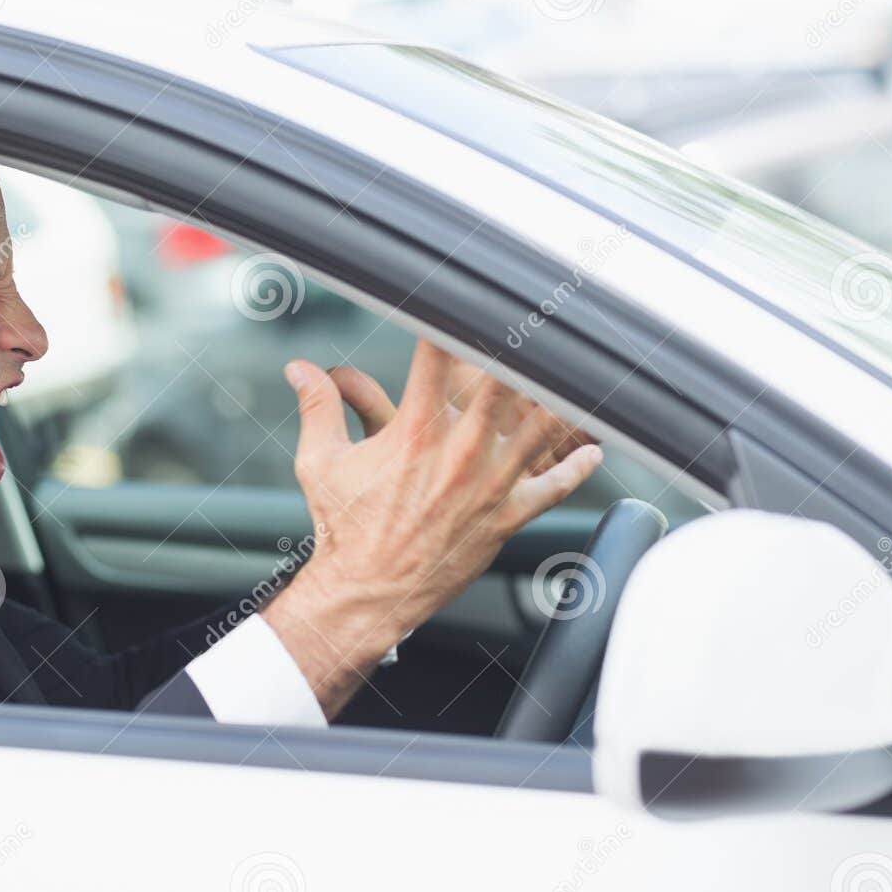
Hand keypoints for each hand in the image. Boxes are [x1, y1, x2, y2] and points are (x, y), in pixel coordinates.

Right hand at [261, 341, 601, 716]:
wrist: (365, 593)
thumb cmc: (343, 528)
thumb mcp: (319, 462)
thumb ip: (318, 406)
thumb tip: (299, 368)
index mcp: (414, 432)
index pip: (439, 359)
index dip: (454, 323)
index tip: (466, 297)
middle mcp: (458, 454)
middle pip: (505, 384)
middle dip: (521, 350)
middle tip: (541, 321)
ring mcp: (488, 486)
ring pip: (541, 429)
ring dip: (560, 398)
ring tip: (578, 372)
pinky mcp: (506, 518)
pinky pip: (554, 487)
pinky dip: (576, 467)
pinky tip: (593, 450)